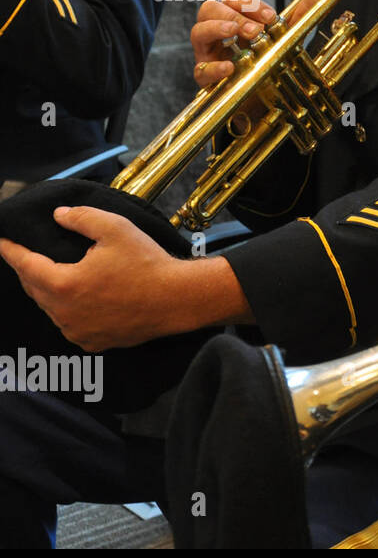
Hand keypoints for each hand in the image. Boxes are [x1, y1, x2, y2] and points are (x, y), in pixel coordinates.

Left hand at [0, 206, 245, 350]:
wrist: (179, 299)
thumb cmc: (149, 264)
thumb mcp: (116, 228)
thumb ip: (82, 217)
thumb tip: (58, 215)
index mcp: (64, 284)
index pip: (24, 264)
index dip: (10, 250)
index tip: (1, 241)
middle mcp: (64, 313)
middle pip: (34, 288)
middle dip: (30, 270)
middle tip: (32, 255)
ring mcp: (78, 331)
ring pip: (51, 308)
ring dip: (50, 291)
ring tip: (61, 276)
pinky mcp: (93, 342)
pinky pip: (70, 324)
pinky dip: (69, 310)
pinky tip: (83, 299)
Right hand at [189, 0, 329, 87]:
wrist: (269, 101)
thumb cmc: (272, 63)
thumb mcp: (290, 37)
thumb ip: (304, 13)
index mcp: (235, 20)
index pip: (233, 0)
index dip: (250, 4)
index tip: (272, 17)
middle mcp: (218, 35)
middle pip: (209, 9)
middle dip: (233, 14)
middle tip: (256, 29)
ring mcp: (209, 56)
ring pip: (198, 33)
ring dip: (217, 29)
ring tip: (237, 34)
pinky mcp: (208, 81)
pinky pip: (201, 70)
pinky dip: (214, 68)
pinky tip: (230, 68)